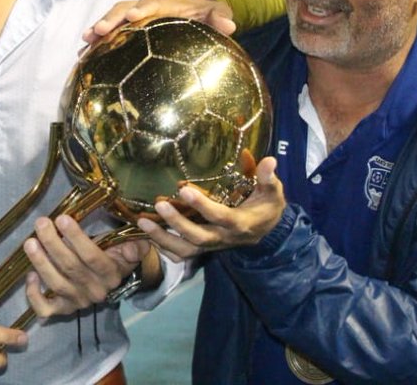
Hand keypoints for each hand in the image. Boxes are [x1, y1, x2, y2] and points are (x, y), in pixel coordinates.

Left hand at [21, 215, 148, 316]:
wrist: (114, 282)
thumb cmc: (115, 256)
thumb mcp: (131, 249)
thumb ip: (135, 247)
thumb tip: (133, 248)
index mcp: (111, 274)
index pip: (92, 257)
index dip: (76, 238)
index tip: (62, 219)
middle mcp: (95, 290)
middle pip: (71, 268)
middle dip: (53, 244)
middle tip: (41, 223)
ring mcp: (78, 301)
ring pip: (57, 284)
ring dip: (41, 263)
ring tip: (30, 243)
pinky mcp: (64, 309)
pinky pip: (46, 309)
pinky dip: (34, 295)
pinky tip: (29, 275)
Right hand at [83, 0, 236, 45]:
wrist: (195, 12)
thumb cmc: (207, 15)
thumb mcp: (218, 14)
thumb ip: (222, 18)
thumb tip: (230, 26)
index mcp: (165, 3)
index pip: (151, 2)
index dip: (141, 8)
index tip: (132, 15)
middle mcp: (145, 7)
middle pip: (124, 8)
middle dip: (110, 18)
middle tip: (97, 30)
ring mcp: (135, 17)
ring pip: (113, 20)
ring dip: (98, 29)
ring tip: (84, 42)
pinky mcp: (129, 29)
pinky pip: (110, 34)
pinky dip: (97, 42)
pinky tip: (83, 57)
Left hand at [137, 156, 284, 260]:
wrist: (266, 230)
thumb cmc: (267, 206)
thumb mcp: (273, 192)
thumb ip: (268, 178)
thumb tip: (269, 160)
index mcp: (240, 223)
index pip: (220, 216)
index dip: (202, 205)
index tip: (184, 188)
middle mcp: (223, 238)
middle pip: (198, 237)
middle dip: (177, 223)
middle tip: (159, 204)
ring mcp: (212, 246)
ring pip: (186, 250)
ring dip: (163, 238)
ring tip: (143, 222)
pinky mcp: (203, 249)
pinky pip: (181, 256)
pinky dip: (164, 249)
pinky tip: (147, 235)